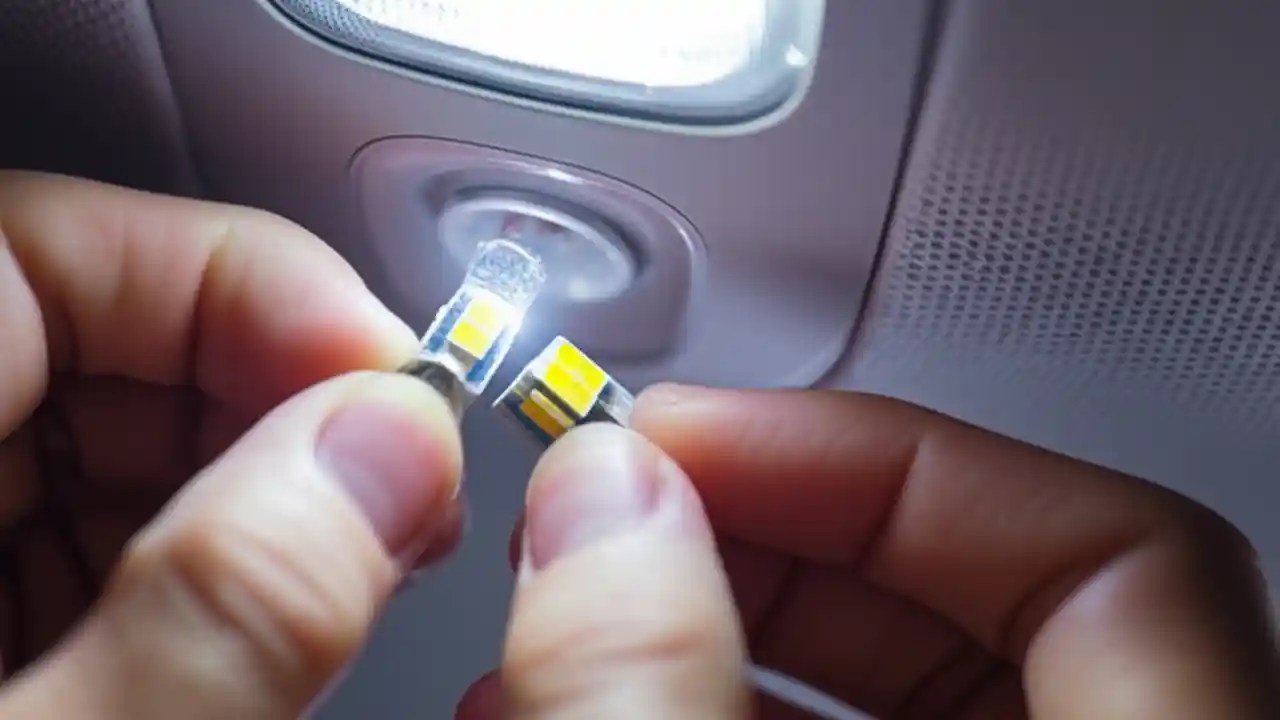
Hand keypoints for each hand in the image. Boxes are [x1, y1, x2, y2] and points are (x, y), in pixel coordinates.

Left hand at [0, 172, 463, 717]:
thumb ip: (225, 611)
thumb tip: (394, 454)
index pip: (30, 251)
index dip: (237, 278)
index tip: (386, 373)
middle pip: (99, 342)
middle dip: (280, 396)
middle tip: (404, 475)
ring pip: (118, 441)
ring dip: (272, 484)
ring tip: (374, 544)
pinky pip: (104, 535)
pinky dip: (221, 561)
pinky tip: (294, 605)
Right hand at [460, 386, 1278, 718]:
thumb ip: (666, 690)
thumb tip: (600, 508)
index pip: (1115, 555)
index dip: (889, 461)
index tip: (696, 442)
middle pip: (979, 603)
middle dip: (768, 532)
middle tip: (613, 510)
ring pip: (893, 692)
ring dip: (714, 632)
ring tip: (562, 623)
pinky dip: (717, 716)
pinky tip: (594, 713)